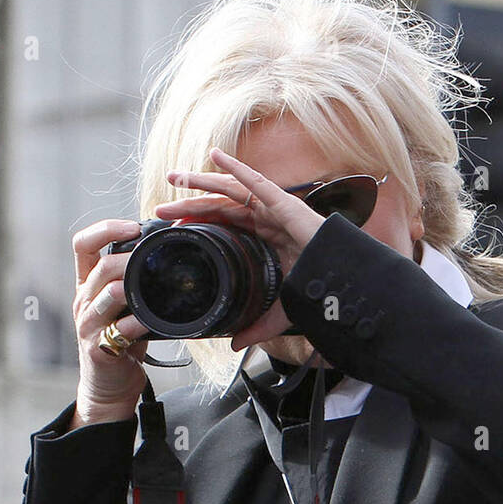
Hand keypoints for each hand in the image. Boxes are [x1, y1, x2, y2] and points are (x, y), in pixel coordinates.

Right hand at [71, 218, 148, 427]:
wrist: (109, 387)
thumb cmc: (121, 342)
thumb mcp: (125, 306)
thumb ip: (137, 283)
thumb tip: (169, 255)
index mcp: (87, 285)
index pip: (83, 244)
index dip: (106, 228)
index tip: (133, 226)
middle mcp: (83, 301)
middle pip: (101, 267)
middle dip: (130, 257)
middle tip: (154, 256)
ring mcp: (88, 325)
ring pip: (106, 294)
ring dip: (131, 285)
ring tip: (152, 283)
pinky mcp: (99, 349)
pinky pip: (119, 330)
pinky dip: (139, 323)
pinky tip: (153, 321)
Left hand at [154, 146, 326, 350]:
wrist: (342, 280)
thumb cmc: (317, 287)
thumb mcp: (279, 310)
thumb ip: (256, 326)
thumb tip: (234, 347)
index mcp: (263, 236)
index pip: (223, 224)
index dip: (199, 223)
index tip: (174, 227)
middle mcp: (265, 218)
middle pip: (219, 206)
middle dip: (188, 204)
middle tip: (160, 207)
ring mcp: (274, 208)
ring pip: (230, 190)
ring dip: (201, 182)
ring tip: (175, 177)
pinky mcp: (284, 203)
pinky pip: (254, 182)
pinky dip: (235, 168)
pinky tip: (215, 156)